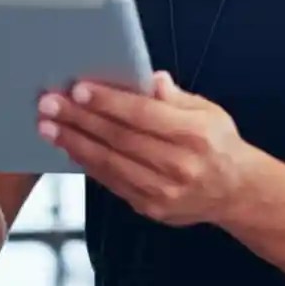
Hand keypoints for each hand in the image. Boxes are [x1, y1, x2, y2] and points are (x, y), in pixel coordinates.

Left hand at [36, 71, 254, 227]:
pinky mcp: (151, 207)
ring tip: (48, 126)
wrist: (236, 192)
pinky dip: (88, 163)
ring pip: (110, 163)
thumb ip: (176, 96)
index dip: (108, 101)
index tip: (78, 88)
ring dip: (74, 143)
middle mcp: (179, 165)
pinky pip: (112, 182)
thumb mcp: (208, 111)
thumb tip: (149, 78)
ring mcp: (163, 190)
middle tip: (49, 104)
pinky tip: (69, 147)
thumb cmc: (218, 143)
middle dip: (80, 119)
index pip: (143, 115)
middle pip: (119, 138)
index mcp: (194, 134)